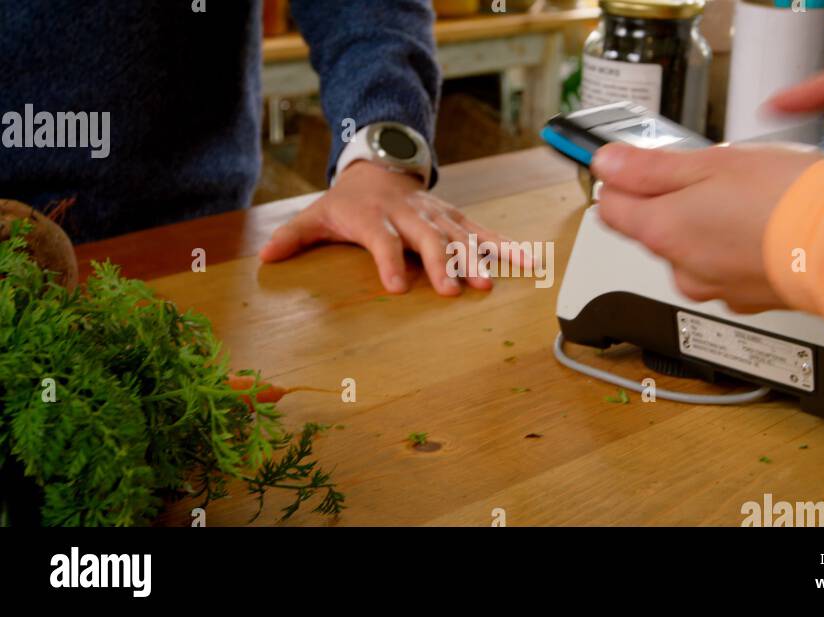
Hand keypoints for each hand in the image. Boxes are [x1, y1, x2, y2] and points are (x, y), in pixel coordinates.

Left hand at [259, 161, 505, 295]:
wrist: (381, 165)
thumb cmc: (348, 201)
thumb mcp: (318, 213)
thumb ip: (294, 236)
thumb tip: (265, 257)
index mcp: (375, 216)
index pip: (382, 240)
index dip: (388, 261)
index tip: (394, 287)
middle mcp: (409, 214)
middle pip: (428, 239)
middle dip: (441, 264)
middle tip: (452, 291)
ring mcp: (436, 215)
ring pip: (458, 236)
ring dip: (474, 259)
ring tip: (487, 283)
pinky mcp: (455, 217)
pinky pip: (481, 231)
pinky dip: (502, 245)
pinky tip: (523, 260)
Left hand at [591, 142, 823, 312]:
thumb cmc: (789, 201)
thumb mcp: (713, 162)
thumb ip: (650, 167)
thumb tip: (607, 163)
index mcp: (662, 232)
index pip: (609, 208)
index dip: (620, 180)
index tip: (633, 164)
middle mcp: (680, 269)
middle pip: (653, 227)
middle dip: (673, 199)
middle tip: (714, 173)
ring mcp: (714, 287)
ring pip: (692, 247)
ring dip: (709, 223)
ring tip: (749, 198)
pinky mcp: (746, 297)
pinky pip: (726, 265)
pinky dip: (737, 246)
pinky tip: (766, 225)